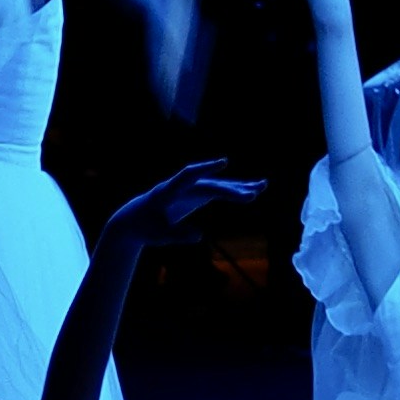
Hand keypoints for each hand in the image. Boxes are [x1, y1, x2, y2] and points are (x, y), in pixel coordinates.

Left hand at [106, 157, 265, 245]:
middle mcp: (182, 186)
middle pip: (210, 185)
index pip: (188, 176)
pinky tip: (254, 191)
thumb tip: (199, 235)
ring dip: (240, 186)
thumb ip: (177, 235)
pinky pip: (219, 192)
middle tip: (252, 195)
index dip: (206, 169)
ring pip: (218, 186)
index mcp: (168, 192)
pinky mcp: (198, 194)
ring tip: (263, 185)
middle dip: (231, 190)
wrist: (135, 219)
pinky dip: (236, 191)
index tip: (223, 163)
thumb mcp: (158, 236)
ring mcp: (192, 188)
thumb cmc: (145, 228)